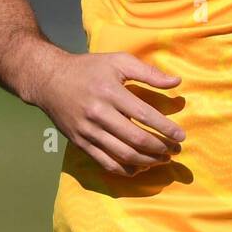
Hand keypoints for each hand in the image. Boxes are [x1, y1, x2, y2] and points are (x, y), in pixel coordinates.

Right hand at [29, 51, 185, 176]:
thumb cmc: (89, 68)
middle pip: (135, 138)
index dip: (166, 128)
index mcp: (111, 92)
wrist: (50, 80)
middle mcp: (99, 114)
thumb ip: (149, 73)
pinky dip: (124, 170)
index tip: (181, 136)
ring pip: (122, 154)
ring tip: (162, 159)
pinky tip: (139, 169)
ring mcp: (88, 131)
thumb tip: (177, 82)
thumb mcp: (119, 61)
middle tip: (175, 150)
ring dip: (146, 160)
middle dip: (160, 148)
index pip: (145, 115)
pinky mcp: (80, 142)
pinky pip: (104, 162)